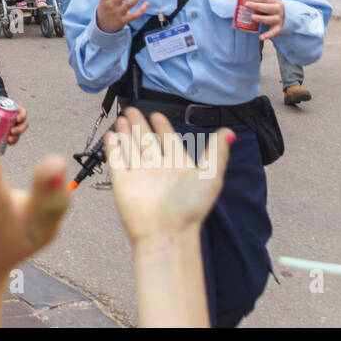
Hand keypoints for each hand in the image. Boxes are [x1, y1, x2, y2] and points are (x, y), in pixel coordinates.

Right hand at [107, 107, 231, 243]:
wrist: (166, 232)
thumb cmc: (190, 207)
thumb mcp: (211, 175)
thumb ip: (217, 152)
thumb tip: (230, 132)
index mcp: (178, 166)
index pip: (169, 140)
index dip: (162, 126)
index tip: (157, 114)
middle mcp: (158, 169)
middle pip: (147, 141)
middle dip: (140, 124)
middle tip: (132, 108)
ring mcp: (139, 175)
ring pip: (131, 148)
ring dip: (126, 132)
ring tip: (122, 117)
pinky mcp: (122, 182)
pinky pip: (116, 160)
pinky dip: (112, 147)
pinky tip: (111, 135)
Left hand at [242, 0, 285, 40]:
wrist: (285, 14)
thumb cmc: (270, 6)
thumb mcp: (266, 0)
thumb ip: (256, 0)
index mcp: (274, 0)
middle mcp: (278, 9)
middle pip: (269, 8)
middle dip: (257, 6)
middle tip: (247, 5)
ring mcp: (279, 18)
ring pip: (271, 19)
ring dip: (261, 18)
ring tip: (252, 17)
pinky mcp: (278, 27)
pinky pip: (273, 32)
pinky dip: (268, 35)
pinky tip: (261, 37)